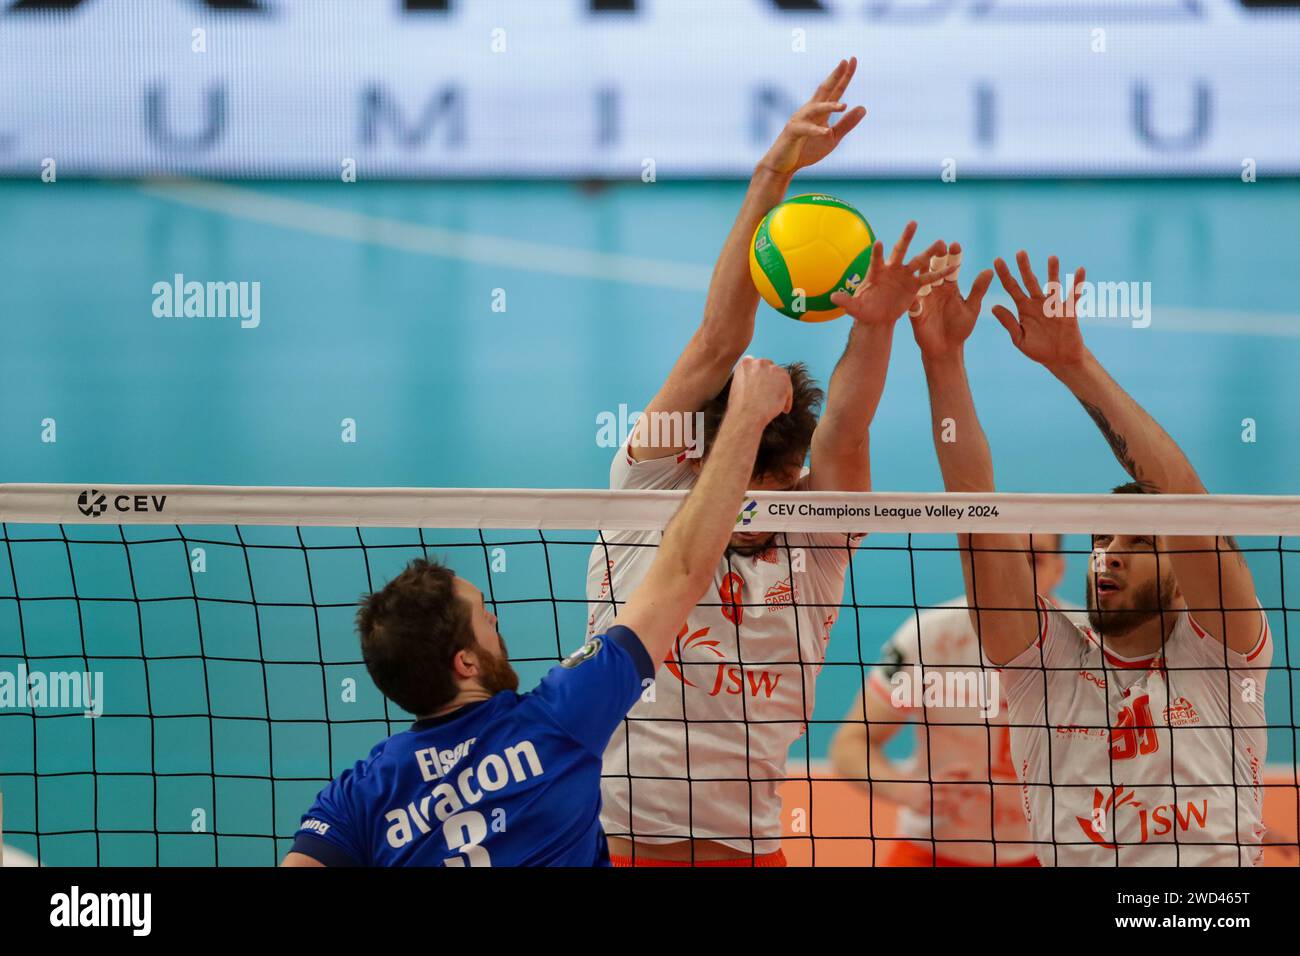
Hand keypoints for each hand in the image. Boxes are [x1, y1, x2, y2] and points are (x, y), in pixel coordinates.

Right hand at [729, 356, 792, 425]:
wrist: (746, 415)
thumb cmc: (740, 407)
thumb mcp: (737, 386)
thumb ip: (748, 379)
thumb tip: (758, 383)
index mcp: (746, 364)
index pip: (758, 365)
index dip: (762, 377)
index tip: (763, 387)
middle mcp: (759, 363)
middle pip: (772, 369)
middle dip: (772, 382)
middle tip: (770, 397)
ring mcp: (772, 369)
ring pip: (781, 379)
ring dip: (780, 391)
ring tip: (776, 405)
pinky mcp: (784, 378)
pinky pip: (788, 389)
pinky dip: (786, 400)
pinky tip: (782, 410)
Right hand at [758, 58, 866, 175]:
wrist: (783, 165)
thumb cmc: (807, 150)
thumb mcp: (832, 138)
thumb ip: (846, 124)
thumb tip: (863, 107)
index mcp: (821, 111)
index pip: (835, 90)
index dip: (845, 76)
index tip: (853, 60)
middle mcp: (810, 110)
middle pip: (824, 90)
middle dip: (834, 76)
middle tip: (845, 62)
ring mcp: (800, 119)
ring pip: (815, 109)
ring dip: (828, 107)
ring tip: (843, 106)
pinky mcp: (792, 132)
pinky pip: (805, 129)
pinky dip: (816, 131)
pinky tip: (826, 132)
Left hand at [829, 223, 958, 324]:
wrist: (877, 317)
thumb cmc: (863, 309)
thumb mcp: (854, 307)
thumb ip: (845, 301)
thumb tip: (833, 297)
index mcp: (876, 272)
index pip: (876, 259)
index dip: (877, 252)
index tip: (879, 243)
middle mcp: (892, 269)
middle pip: (900, 250)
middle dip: (906, 237)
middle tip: (913, 223)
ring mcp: (904, 275)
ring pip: (918, 261)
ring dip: (929, 252)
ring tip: (941, 242)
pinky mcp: (914, 285)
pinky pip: (928, 279)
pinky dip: (939, 274)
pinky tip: (952, 268)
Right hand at [909, 242, 993, 359]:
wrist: (946, 349)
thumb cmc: (960, 328)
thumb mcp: (972, 308)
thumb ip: (978, 290)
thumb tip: (990, 270)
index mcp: (950, 287)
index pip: (951, 268)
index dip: (953, 257)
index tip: (955, 244)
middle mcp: (935, 290)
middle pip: (934, 270)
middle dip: (935, 257)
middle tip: (938, 243)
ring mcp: (923, 300)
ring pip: (921, 282)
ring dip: (920, 271)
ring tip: (919, 259)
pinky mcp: (915, 312)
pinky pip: (912, 304)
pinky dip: (912, 298)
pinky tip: (911, 291)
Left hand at [992, 252, 1089, 370]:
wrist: (1059, 360)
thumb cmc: (1038, 350)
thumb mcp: (1019, 338)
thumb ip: (1009, 322)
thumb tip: (993, 306)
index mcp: (1024, 309)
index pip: (1012, 288)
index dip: (1005, 275)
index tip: (997, 260)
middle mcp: (1038, 303)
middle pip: (1030, 282)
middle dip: (1024, 268)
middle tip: (1020, 252)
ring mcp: (1054, 306)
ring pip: (1052, 285)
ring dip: (1052, 271)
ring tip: (1052, 257)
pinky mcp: (1069, 311)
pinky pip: (1074, 296)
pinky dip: (1077, 283)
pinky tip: (1079, 270)